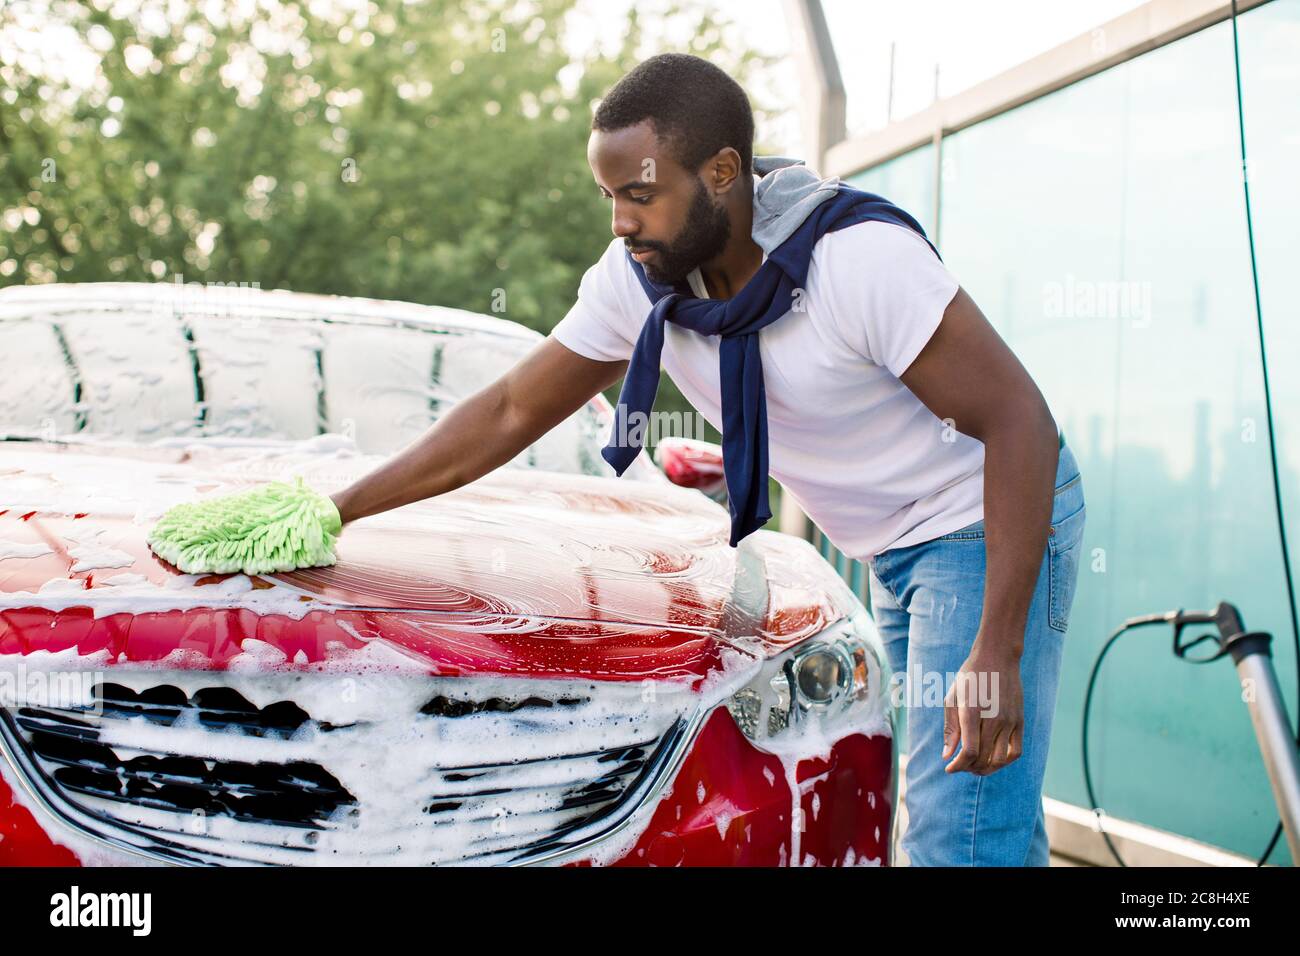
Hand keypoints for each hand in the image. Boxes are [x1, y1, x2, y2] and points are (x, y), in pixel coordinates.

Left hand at [942, 638, 1023, 774]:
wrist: (997, 658)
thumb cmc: (970, 677)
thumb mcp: (953, 698)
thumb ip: (950, 729)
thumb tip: (947, 756)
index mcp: (972, 712)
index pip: (970, 751)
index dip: (958, 765)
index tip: (949, 769)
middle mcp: (994, 719)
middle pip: (984, 759)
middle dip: (969, 768)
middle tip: (960, 766)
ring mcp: (1010, 721)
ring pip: (1000, 760)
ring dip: (986, 769)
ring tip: (975, 767)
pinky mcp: (1020, 722)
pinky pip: (1016, 752)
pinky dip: (1004, 762)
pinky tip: (993, 760)